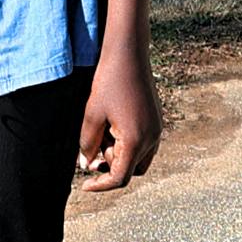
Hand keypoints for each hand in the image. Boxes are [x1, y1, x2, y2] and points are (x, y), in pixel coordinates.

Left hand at [76, 56, 159, 191]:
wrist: (129, 55)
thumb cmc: (108, 82)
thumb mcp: (92, 114)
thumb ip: (87, 143)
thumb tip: (86, 166)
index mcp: (136, 141)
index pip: (120, 177)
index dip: (101, 185)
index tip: (84, 186)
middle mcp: (152, 139)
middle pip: (131, 170)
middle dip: (111, 165)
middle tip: (94, 145)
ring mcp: (157, 130)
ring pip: (138, 159)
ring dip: (120, 155)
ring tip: (103, 133)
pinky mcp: (156, 121)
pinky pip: (143, 145)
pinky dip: (128, 145)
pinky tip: (112, 126)